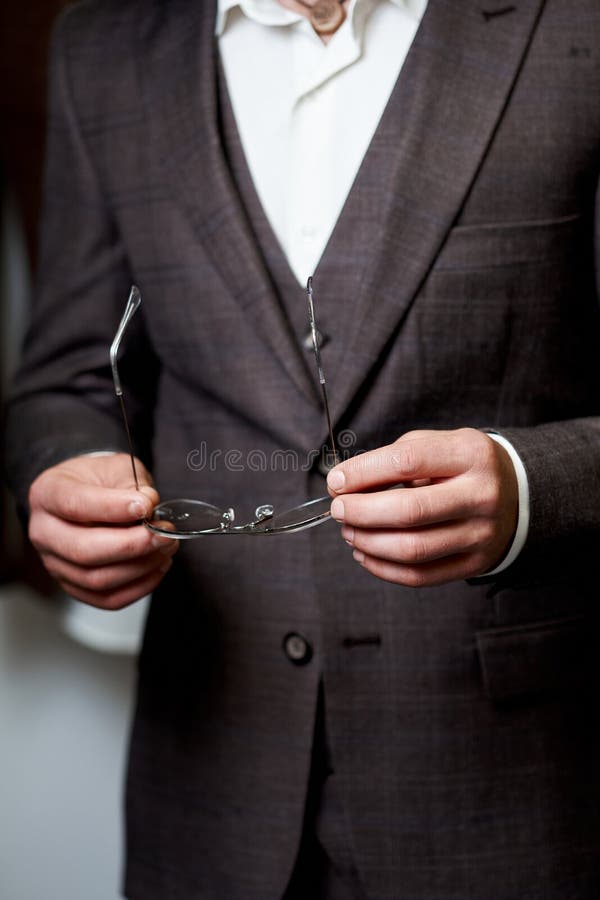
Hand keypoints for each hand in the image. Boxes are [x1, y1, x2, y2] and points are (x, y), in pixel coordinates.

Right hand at [28, 453, 177, 608]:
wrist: (87, 494)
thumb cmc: (99, 480)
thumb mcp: (115, 467)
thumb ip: (132, 484)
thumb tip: (149, 505)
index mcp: (47, 494)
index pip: (75, 505)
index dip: (112, 508)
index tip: (146, 505)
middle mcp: (44, 532)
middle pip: (84, 550)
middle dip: (132, 545)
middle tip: (163, 533)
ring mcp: (55, 564)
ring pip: (96, 580)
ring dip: (140, 567)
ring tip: (166, 547)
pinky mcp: (73, 586)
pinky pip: (107, 599)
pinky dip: (139, 587)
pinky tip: (158, 566)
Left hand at [326, 428, 517, 586]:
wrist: (517, 494)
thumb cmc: (462, 466)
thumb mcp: (438, 444)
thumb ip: (393, 458)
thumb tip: (344, 484)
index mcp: (471, 455)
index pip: (408, 462)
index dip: (364, 472)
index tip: (337, 480)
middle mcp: (481, 495)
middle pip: (410, 511)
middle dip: (361, 511)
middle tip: (338, 509)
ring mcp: (481, 534)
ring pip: (412, 549)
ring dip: (368, 542)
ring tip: (348, 530)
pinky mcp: (474, 564)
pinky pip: (420, 576)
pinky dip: (383, 568)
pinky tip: (365, 552)